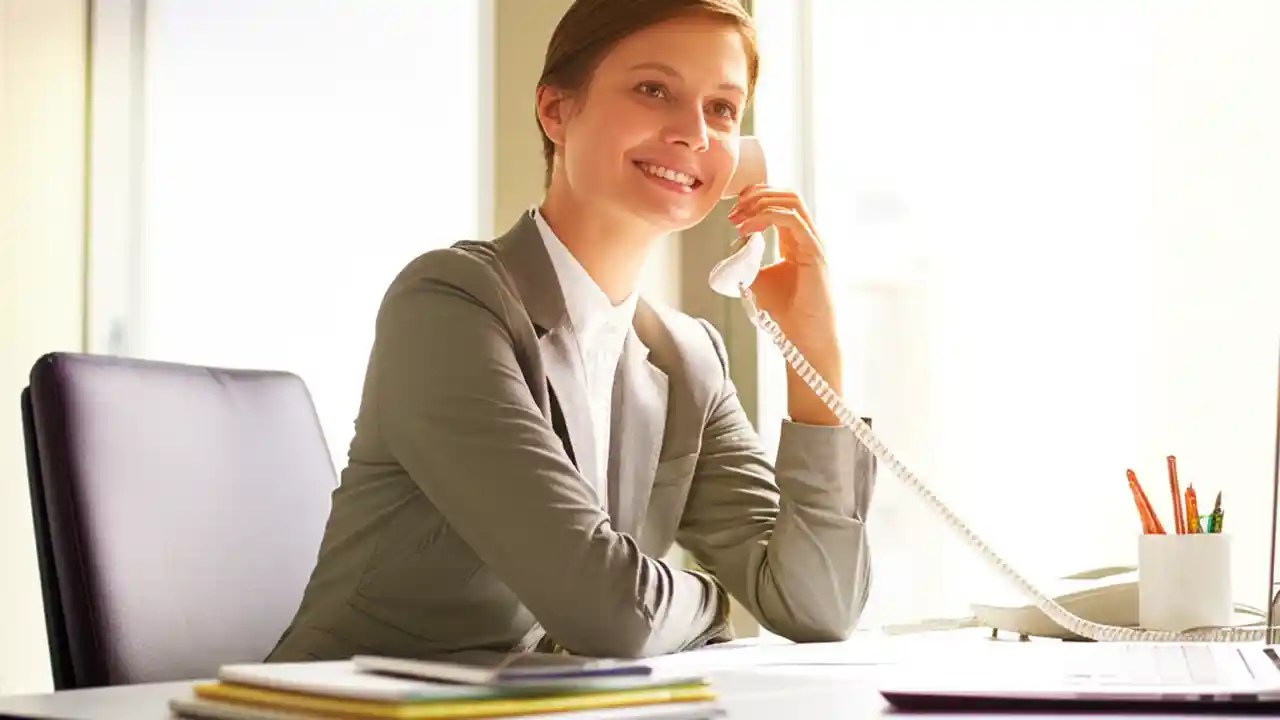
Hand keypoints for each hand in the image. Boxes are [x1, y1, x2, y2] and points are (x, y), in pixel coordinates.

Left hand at [726, 185, 843, 424]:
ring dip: (760, 203)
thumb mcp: (757, 280)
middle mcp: (808, 237)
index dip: (754, 200)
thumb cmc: (785, 314)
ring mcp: (814, 243)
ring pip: (791, 200)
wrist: (804, 340)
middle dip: (755, 195)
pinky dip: (766, 217)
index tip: (731, 215)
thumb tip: (732, 247)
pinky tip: (747, 229)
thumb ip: (748, 260)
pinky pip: (792, 219)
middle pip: (787, 194)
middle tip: (732, 212)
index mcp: (796, 241)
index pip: (779, 203)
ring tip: (738, 218)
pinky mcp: (815, 252)